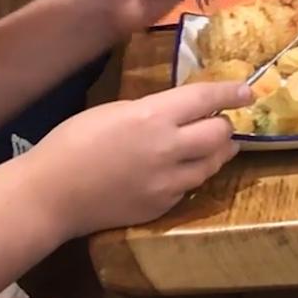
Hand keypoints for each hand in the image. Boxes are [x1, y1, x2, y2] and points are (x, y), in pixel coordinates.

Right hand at [21, 81, 252, 236]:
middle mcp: (168, 149)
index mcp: (153, 117)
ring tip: (211, 145)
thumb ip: (152, 110)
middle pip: (219, 134)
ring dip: (216, 152)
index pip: (206, 100)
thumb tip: (181, 110)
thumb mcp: (114, 110)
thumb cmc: (72, 142)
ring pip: (212, 165)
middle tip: (219, 121)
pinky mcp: (161, 206)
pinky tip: (182, 169)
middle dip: (224, 125)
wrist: (50, 194)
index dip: (231, 93)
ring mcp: (167, 182)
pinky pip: (189, 186)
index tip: (247, 91)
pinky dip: (191, 174)